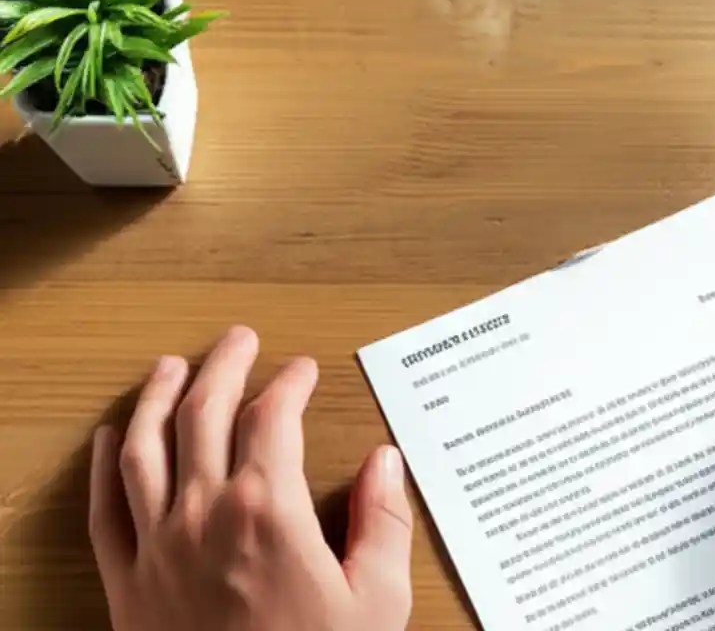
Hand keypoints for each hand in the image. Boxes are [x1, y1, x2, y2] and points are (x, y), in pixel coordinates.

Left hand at [88, 326, 413, 630]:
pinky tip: (110, 436)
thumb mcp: (376, 601)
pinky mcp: (126, 582)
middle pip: (204, 414)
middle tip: (240, 339)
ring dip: (156, 396)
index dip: (289, 383)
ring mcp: (157, 545)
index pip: (274, 417)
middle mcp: (204, 513)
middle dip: (224, 366)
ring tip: (170, 366)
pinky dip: (103, 465)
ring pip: (145, 447)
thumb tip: (385, 462)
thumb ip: (382, 523)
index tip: (303, 369)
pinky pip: (105, 508)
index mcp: (268, 510)